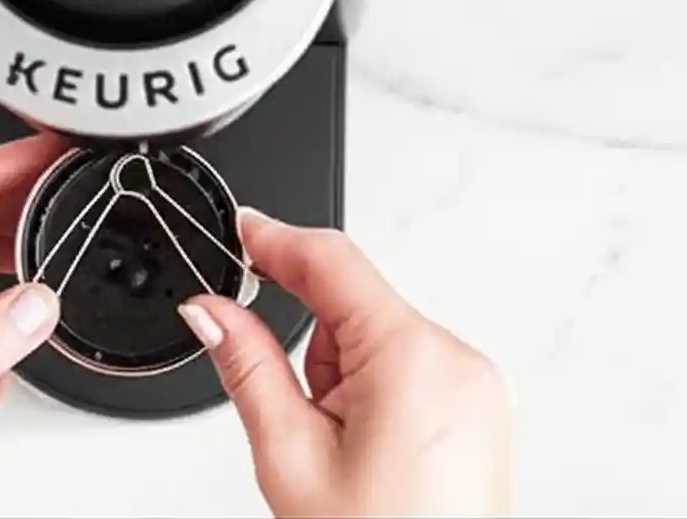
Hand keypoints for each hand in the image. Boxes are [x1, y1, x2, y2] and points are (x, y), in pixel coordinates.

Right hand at [178, 209, 511, 516]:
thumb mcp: (291, 456)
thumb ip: (246, 366)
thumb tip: (209, 309)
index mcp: (413, 360)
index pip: (333, 262)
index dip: (276, 239)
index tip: (240, 230)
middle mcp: (457, 361)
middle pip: (354, 304)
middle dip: (311, 346)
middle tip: (302, 418)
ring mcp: (474, 385)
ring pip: (376, 339)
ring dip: (341, 376)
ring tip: (344, 454)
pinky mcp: (476, 407)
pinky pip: (408, 367)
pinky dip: (372, 392)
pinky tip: (368, 451)